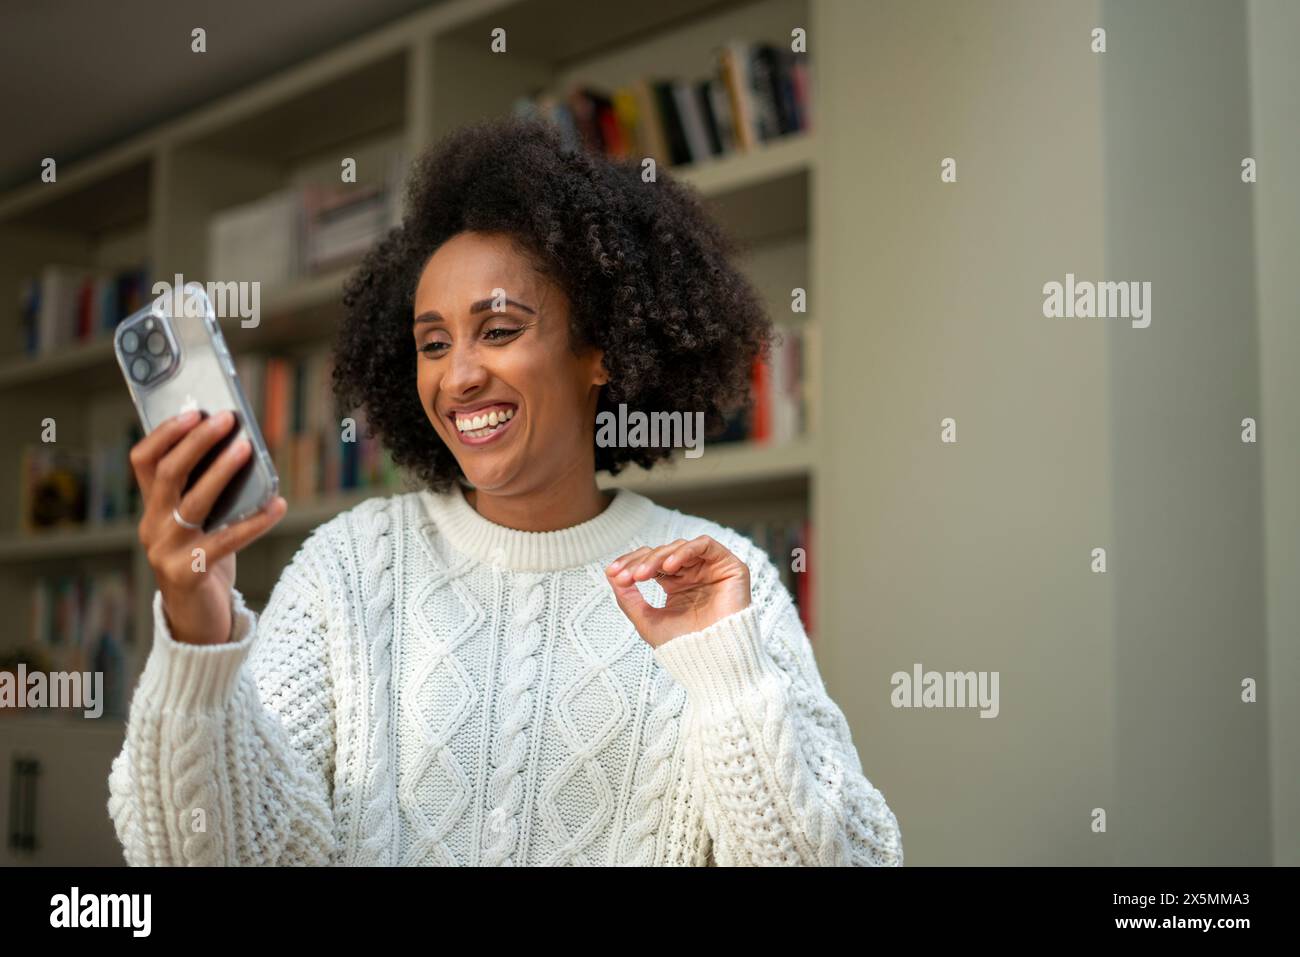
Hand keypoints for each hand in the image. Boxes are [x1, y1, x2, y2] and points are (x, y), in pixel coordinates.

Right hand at [130, 409, 286, 644]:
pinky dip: (254, 521)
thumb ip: (208, 493)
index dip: (165, 434)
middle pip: (168, 474)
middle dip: (197, 442)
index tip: (194, 411)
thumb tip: (240, 447)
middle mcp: (153, 527)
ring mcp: (167, 552)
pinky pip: (226, 541)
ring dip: (222, 471)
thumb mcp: (200, 524)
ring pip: (194, 502)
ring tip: (247, 448)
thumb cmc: (206, 560)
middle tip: (226, 420)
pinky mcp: (188, 574)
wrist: (198, 620)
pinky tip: (278, 505)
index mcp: (151, 508)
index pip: (144, 461)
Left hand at [605, 536, 750, 648]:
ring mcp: (711, 569)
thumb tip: (610, 575)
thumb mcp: (647, 621)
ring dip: (658, 557)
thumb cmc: (684, 647)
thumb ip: (629, 599)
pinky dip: (685, 551)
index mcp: (676, 584)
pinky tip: (669, 566)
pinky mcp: (729, 567)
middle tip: (627, 576)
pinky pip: (706, 545)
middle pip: (663, 553)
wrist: (713, 662)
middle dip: (641, 561)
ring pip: (680, 546)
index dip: (631, 563)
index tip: (613, 573)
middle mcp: (694, 574)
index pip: (651, 562)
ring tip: (643, 574)